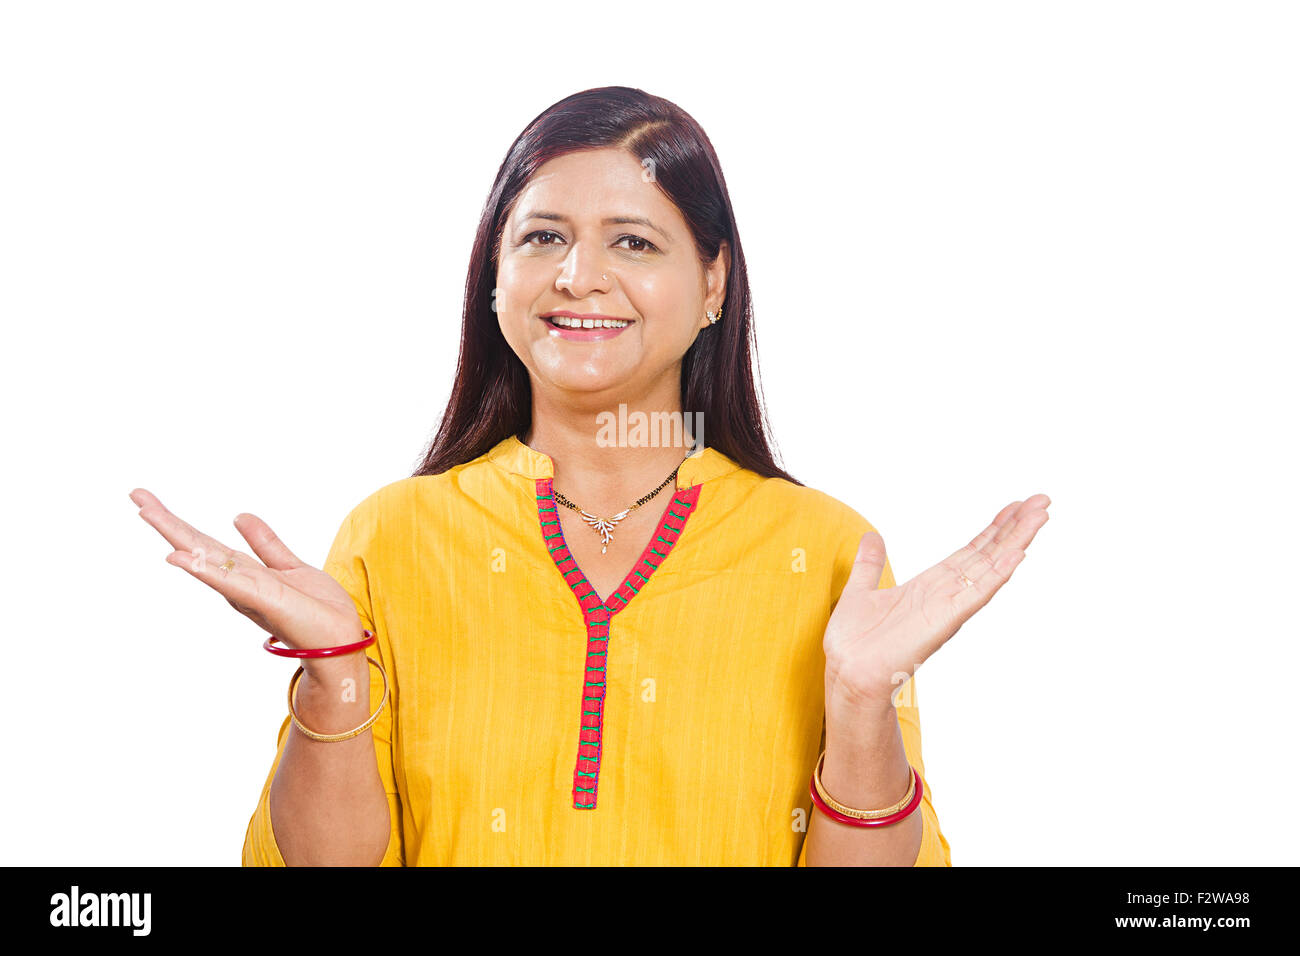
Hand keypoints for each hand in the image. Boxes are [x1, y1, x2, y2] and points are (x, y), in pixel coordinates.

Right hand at [129, 488, 365, 657]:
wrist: (340, 642)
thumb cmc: (316, 610)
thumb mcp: (288, 567)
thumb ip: (265, 544)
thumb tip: (239, 515)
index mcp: (243, 573)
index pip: (204, 543)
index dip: (176, 522)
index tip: (146, 499)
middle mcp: (239, 583)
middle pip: (197, 547)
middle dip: (167, 522)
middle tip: (136, 495)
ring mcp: (248, 592)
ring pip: (206, 560)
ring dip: (177, 538)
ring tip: (147, 514)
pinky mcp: (265, 601)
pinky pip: (231, 582)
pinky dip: (204, 570)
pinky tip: (180, 558)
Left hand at [823, 495, 1050, 712]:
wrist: (847, 673)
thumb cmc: (855, 642)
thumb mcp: (860, 591)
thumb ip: (869, 564)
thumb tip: (870, 536)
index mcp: (930, 586)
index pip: (970, 552)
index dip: (993, 529)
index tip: (1016, 506)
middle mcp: (945, 595)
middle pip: (988, 555)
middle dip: (1015, 528)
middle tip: (1042, 501)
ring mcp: (948, 608)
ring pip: (990, 569)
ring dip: (1015, 542)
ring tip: (1040, 516)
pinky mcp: (944, 622)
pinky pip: (976, 595)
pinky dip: (997, 575)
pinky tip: (1017, 554)